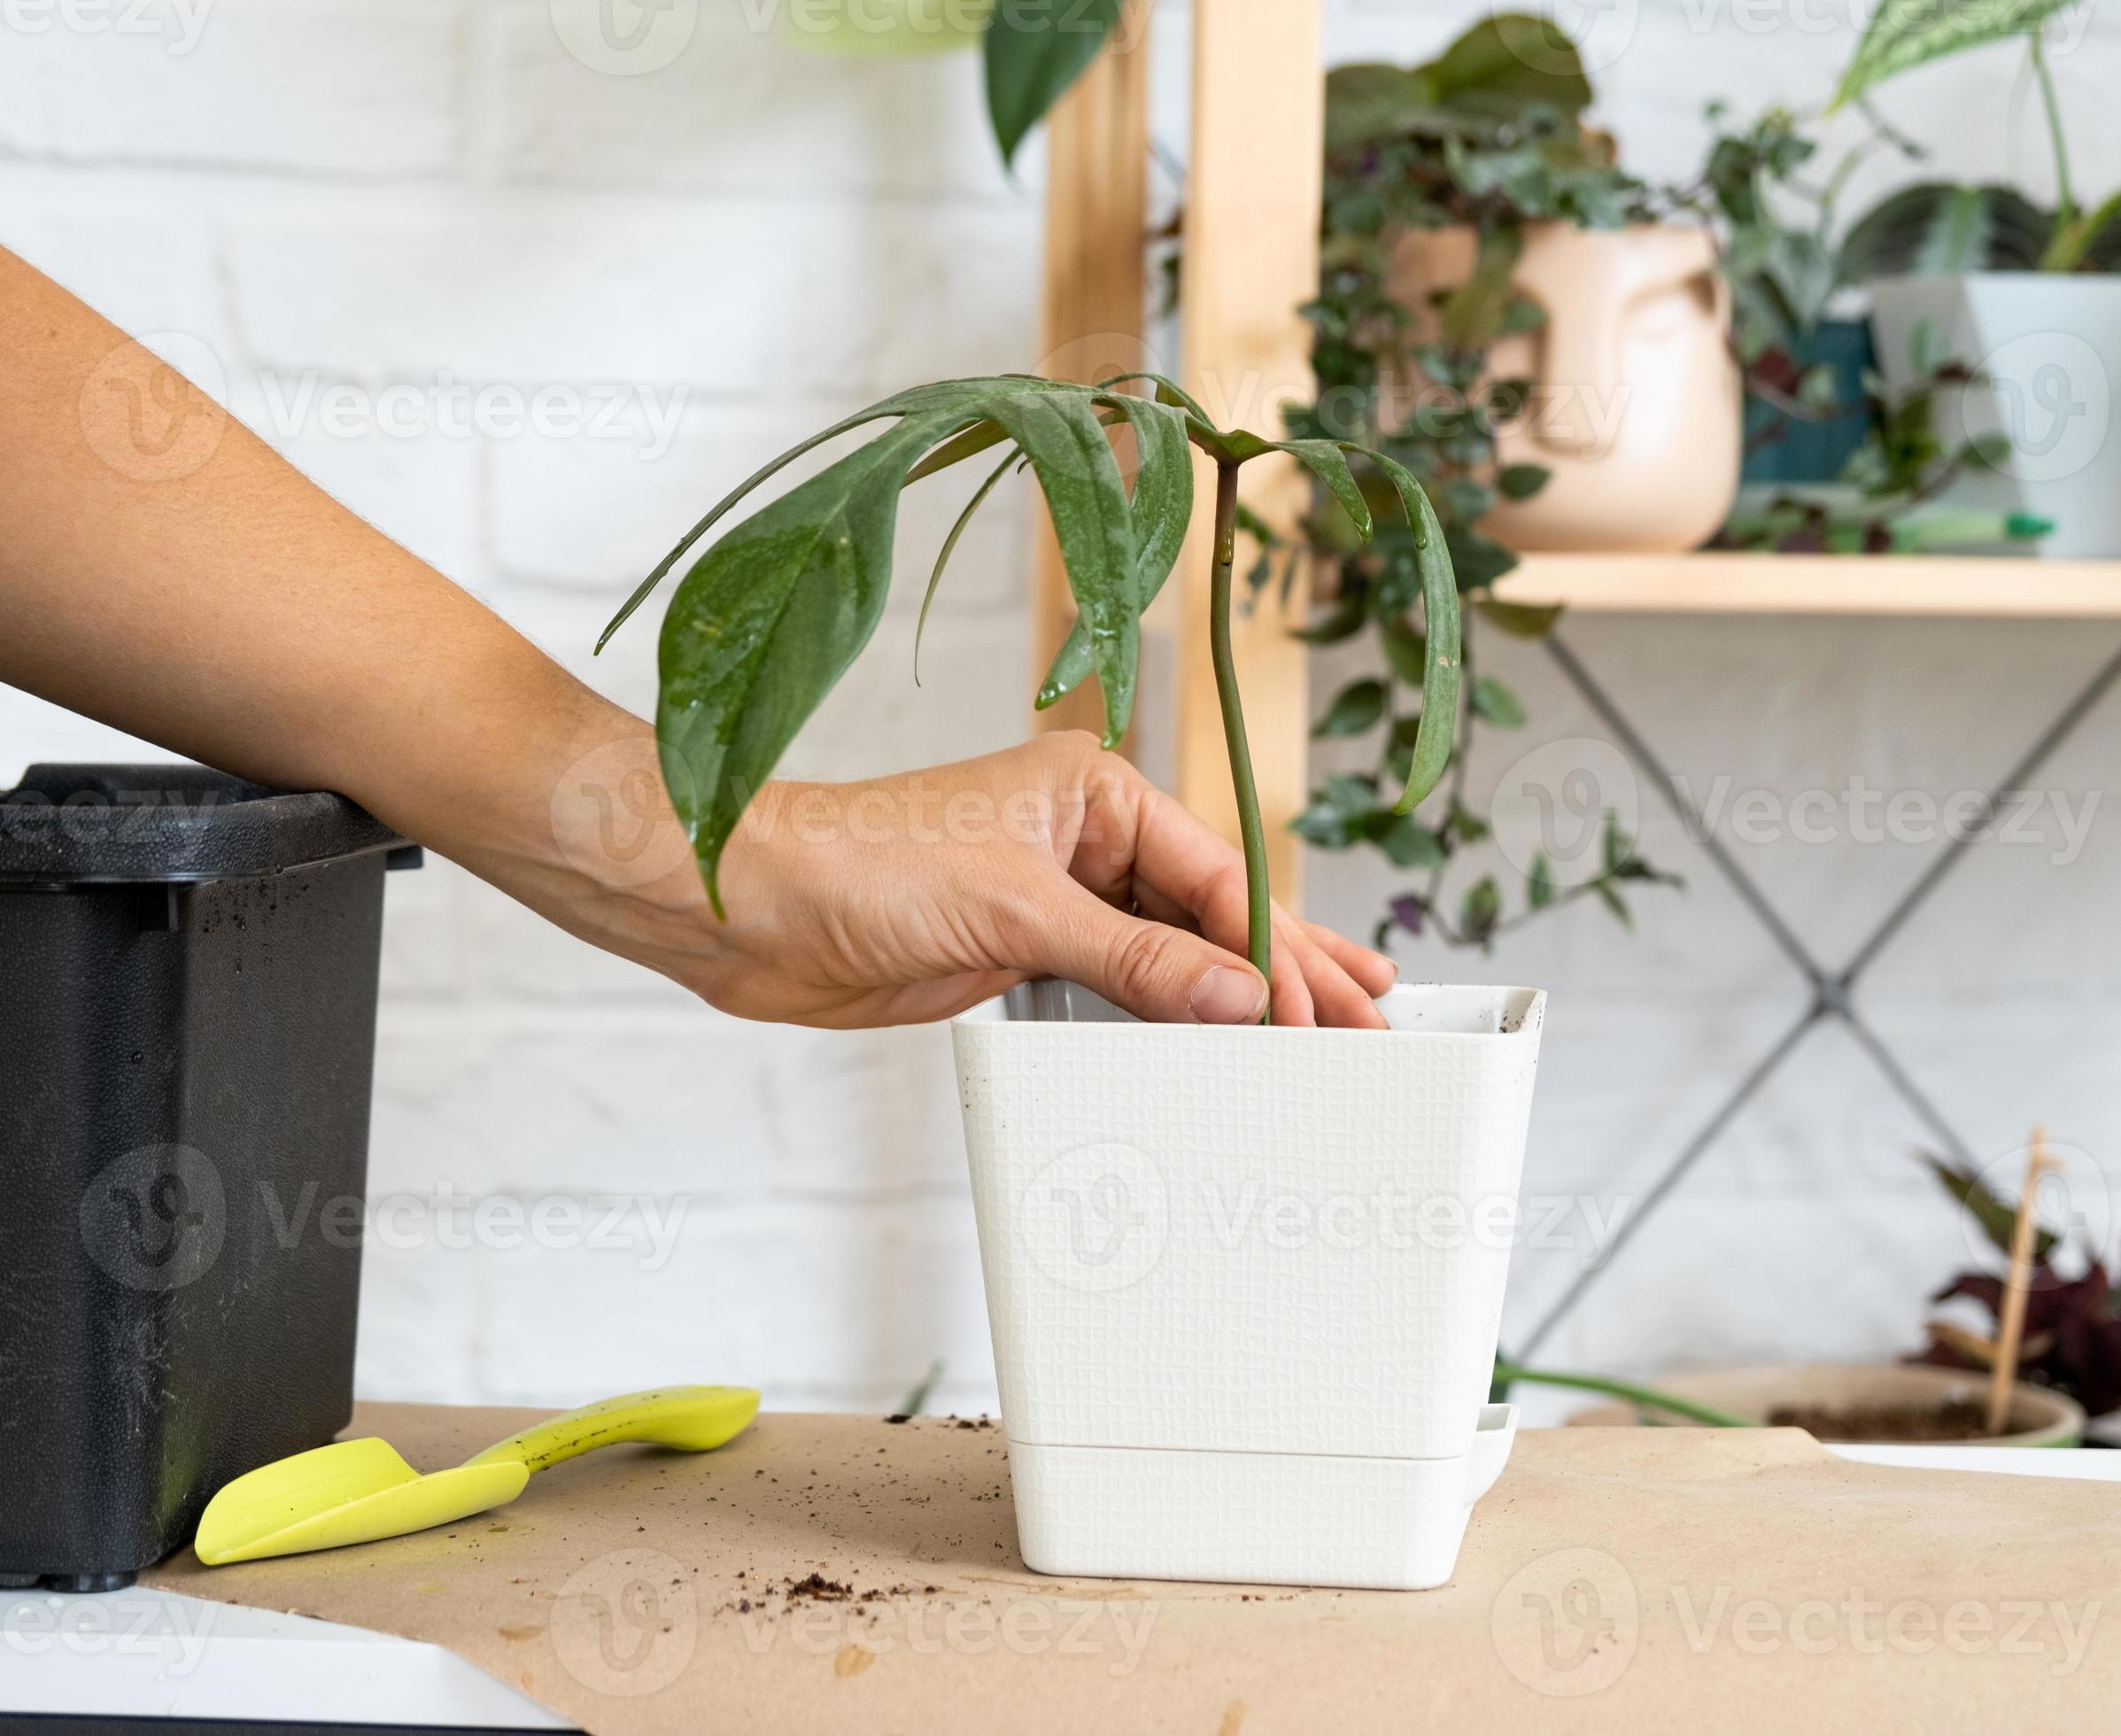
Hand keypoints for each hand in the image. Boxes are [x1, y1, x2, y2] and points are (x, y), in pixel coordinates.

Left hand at [530, 727, 1397, 1030]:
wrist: (749, 907)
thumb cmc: (859, 864)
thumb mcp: (1014, 908)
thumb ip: (1134, 956)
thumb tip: (1236, 995)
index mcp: (1096, 791)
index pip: (1216, 872)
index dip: (1275, 946)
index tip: (1321, 1008)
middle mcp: (1087, 839)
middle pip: (1213, 910)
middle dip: (1290, 964)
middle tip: (1371, 1016)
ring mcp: (1058, 899)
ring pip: (1176, 952)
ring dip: (1239, 996)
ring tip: (1326, 1029)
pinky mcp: (1022, 953)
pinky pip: (1122, 989)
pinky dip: (1171, 1018)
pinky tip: (1220, 1041)